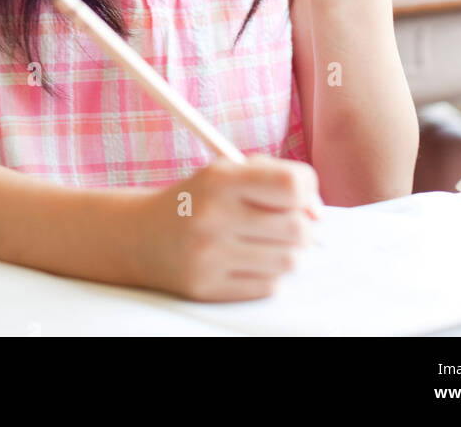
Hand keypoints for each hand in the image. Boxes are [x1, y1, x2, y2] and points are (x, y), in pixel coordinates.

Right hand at [135, 154, 318, 301]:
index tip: (302, 197)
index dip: (308, 192)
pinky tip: (253, 261)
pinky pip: (269, 287)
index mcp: (220, 179)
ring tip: (272, 243)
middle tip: (293, 225)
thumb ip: (276, 179)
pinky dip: (271, 275)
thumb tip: (319, 214)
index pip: (291, 186)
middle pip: (297, 229)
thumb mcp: (227, 172)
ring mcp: (210, 256)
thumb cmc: (199, 199)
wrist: (141, 236)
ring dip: (290, 252)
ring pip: (288, 261)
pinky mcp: (208, 288)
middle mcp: (213, 217)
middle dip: (305, 227)